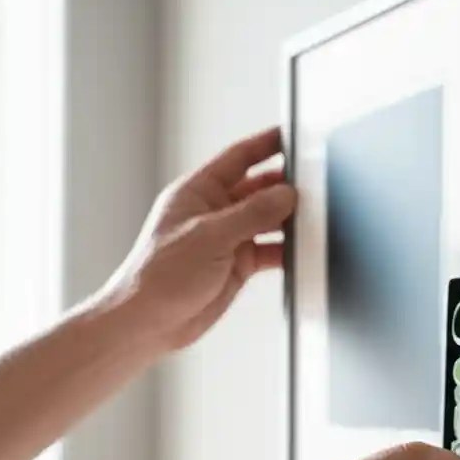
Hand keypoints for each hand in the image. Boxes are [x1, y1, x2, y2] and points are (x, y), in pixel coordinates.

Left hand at [100, 127, 295, 351]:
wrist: (147, 323)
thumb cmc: (157, 276)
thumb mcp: (209, 236)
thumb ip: (251, 214)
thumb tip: (285, 195)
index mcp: (197, 192)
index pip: (238, 158)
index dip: (266, 144)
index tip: (291, 136)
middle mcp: (213, 212)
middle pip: (258, 189)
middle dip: (284, 186)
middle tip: (312, 185)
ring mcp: (227, 239)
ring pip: (268, 220)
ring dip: (287, 220)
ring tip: (312, 218)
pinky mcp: (237, 265)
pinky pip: (270, 250)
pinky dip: (286, 250)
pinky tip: (300, 250)